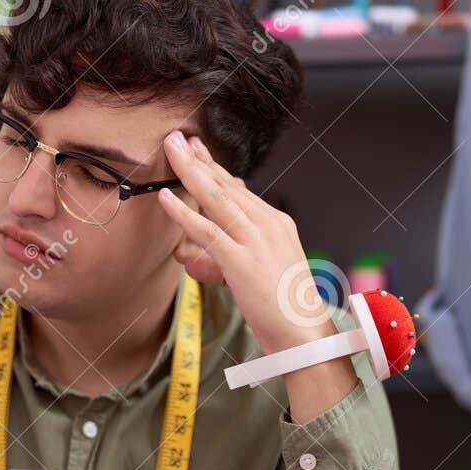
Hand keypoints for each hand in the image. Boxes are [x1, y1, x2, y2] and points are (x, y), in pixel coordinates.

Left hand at [158, 132, 333, 354]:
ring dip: (189, 171)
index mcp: (277, 223)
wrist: (304, 333)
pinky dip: (183, 212)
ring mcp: (255, 240)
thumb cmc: (285, 307)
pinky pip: (207, 230)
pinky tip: (166, 196)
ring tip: (169, 149)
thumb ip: (238, 250)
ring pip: (216, 198)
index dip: (214, 167)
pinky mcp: (241, 261)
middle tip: (177, 137)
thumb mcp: (265, 268)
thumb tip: (206, 246)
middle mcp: (268, 223)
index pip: (239, 189)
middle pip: (226, 185)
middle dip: (199, 159)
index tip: (197, 149)